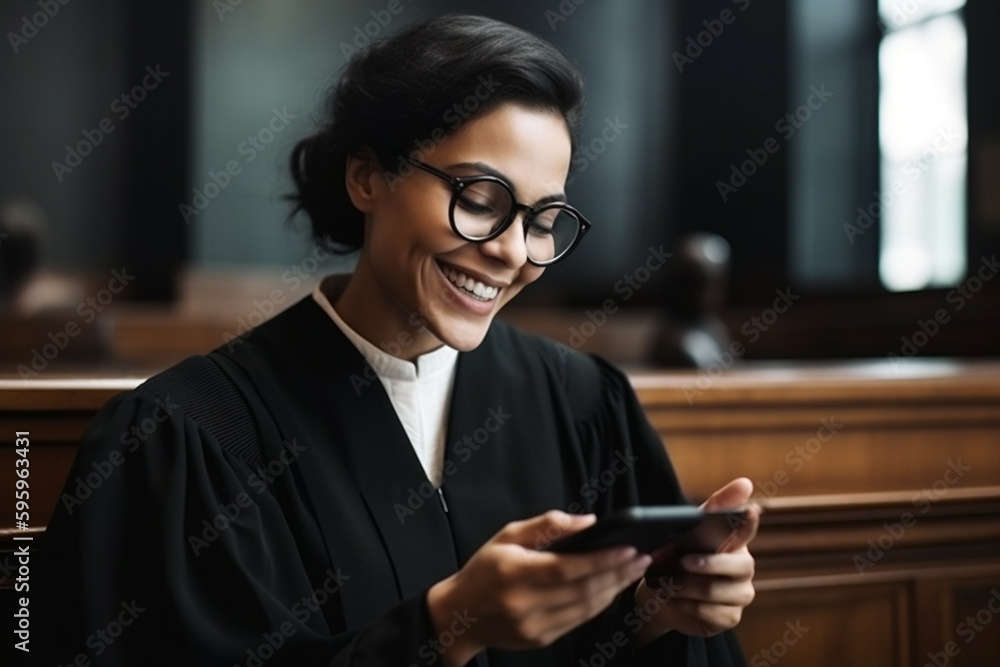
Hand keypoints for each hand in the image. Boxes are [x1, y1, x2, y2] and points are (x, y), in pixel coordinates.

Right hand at [426, 510, 651, 665]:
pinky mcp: (540, 639)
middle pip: (583, 590)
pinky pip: (579, 621)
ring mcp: (533, 626)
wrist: (460, 615)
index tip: (628, 548)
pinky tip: (611, 588)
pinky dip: (599, 604)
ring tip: (632, 570)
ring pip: (586, 608)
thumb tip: (588, 522)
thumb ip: (547, 525)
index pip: (567, 568)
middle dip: (618, 573)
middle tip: (641, 557)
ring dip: (614, 589)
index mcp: (514, 573)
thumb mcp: (507, 536)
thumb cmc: (484, 570)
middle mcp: (524, 603)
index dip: (601, 560)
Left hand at [633, 478, 759, 645]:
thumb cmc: (676, 556)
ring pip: (718, 591)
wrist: (657, 593)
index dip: (749, 521)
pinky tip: (676, 599)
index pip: (747, 529)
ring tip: (665, 583)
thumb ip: (713, 509)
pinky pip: (713, 612)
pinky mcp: (730, 617)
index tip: (750, 510)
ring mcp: (740, 594)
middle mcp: (743, 567)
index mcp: (733, 542)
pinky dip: (688, 605)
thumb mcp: (686, 531)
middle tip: (682, 561)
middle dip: (706, 564)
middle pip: (736, 565)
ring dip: (686, 586)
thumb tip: (745, 482)